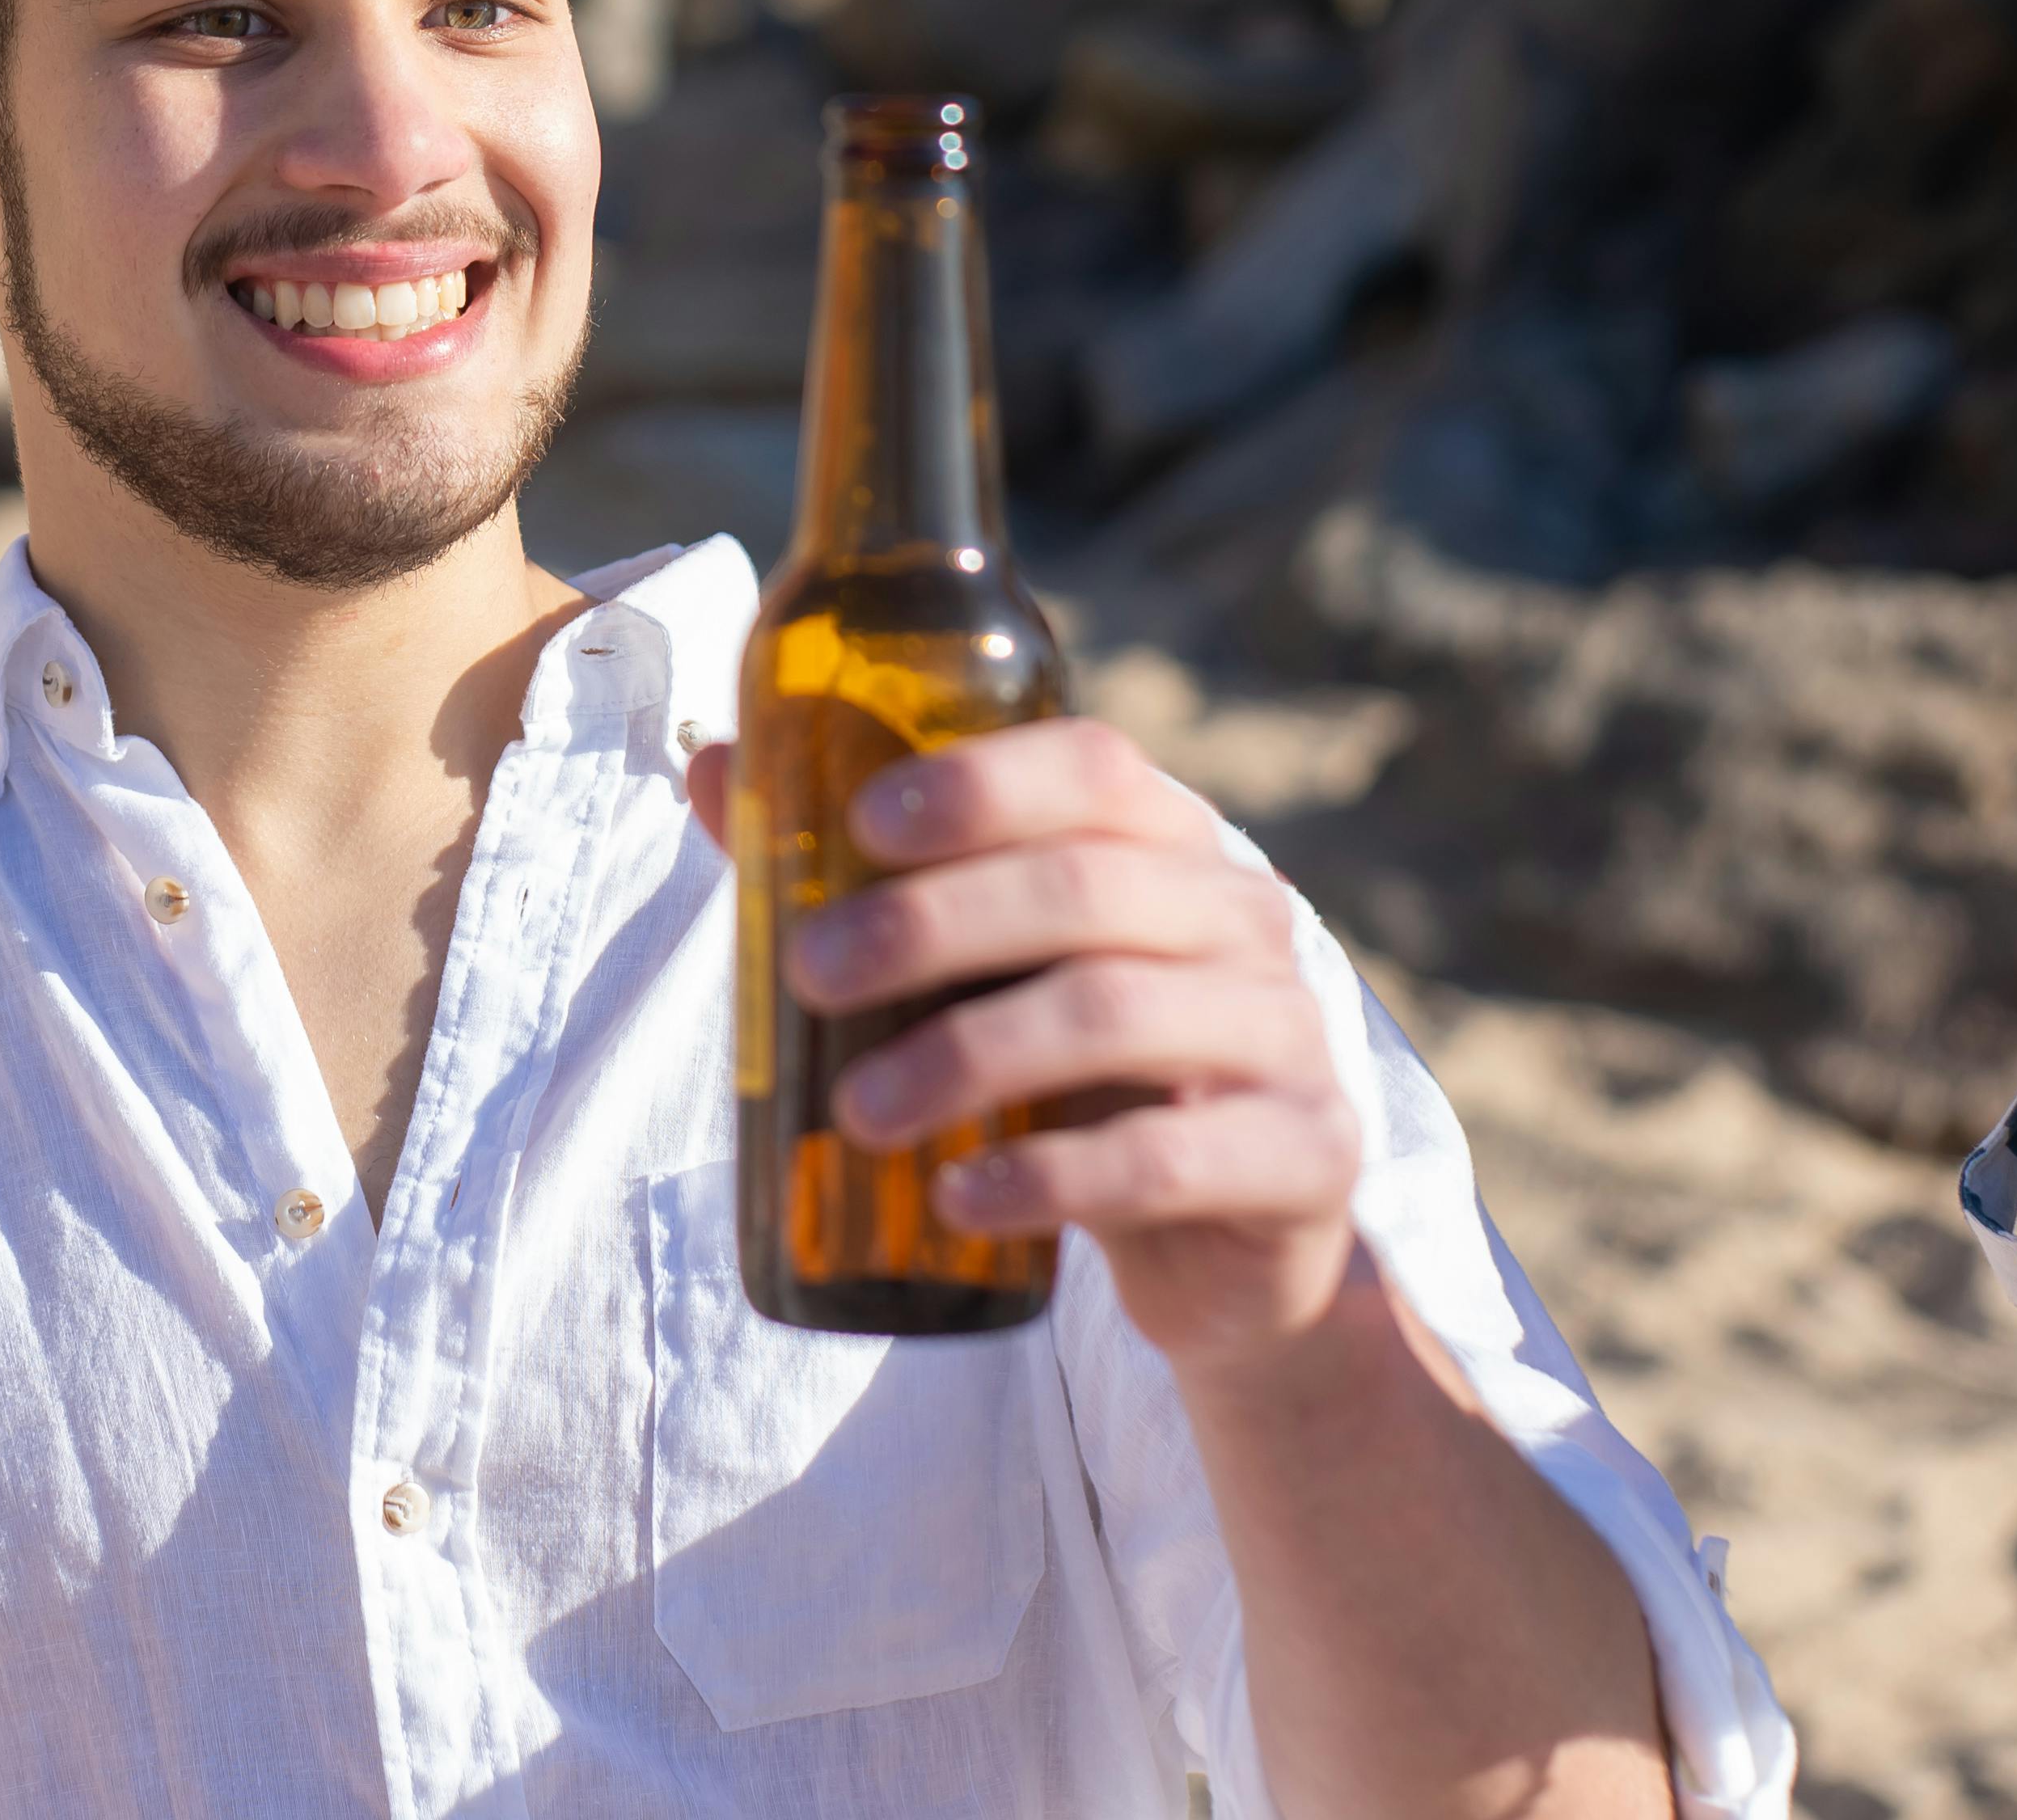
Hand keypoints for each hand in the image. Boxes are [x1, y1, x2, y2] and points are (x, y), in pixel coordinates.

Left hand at [688, 718, 1360, 1370]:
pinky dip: (1049, 1177)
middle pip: (1086, 888)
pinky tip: (959, 1196)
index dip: (981, 784)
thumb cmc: (1083, 1076)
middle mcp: (1242, 917)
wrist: (1227, 1248)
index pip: (1094, 767)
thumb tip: (714, 772)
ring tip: (856, 1113)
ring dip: (966, 1057)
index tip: (864, 825)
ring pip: (1117, 1015)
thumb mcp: (991, 972)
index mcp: (1171, 843)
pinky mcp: (1302, 1156)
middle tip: (811, 978)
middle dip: (930, 926)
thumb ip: (872, 878)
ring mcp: (1287, 1034)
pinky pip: (1168, 1156)